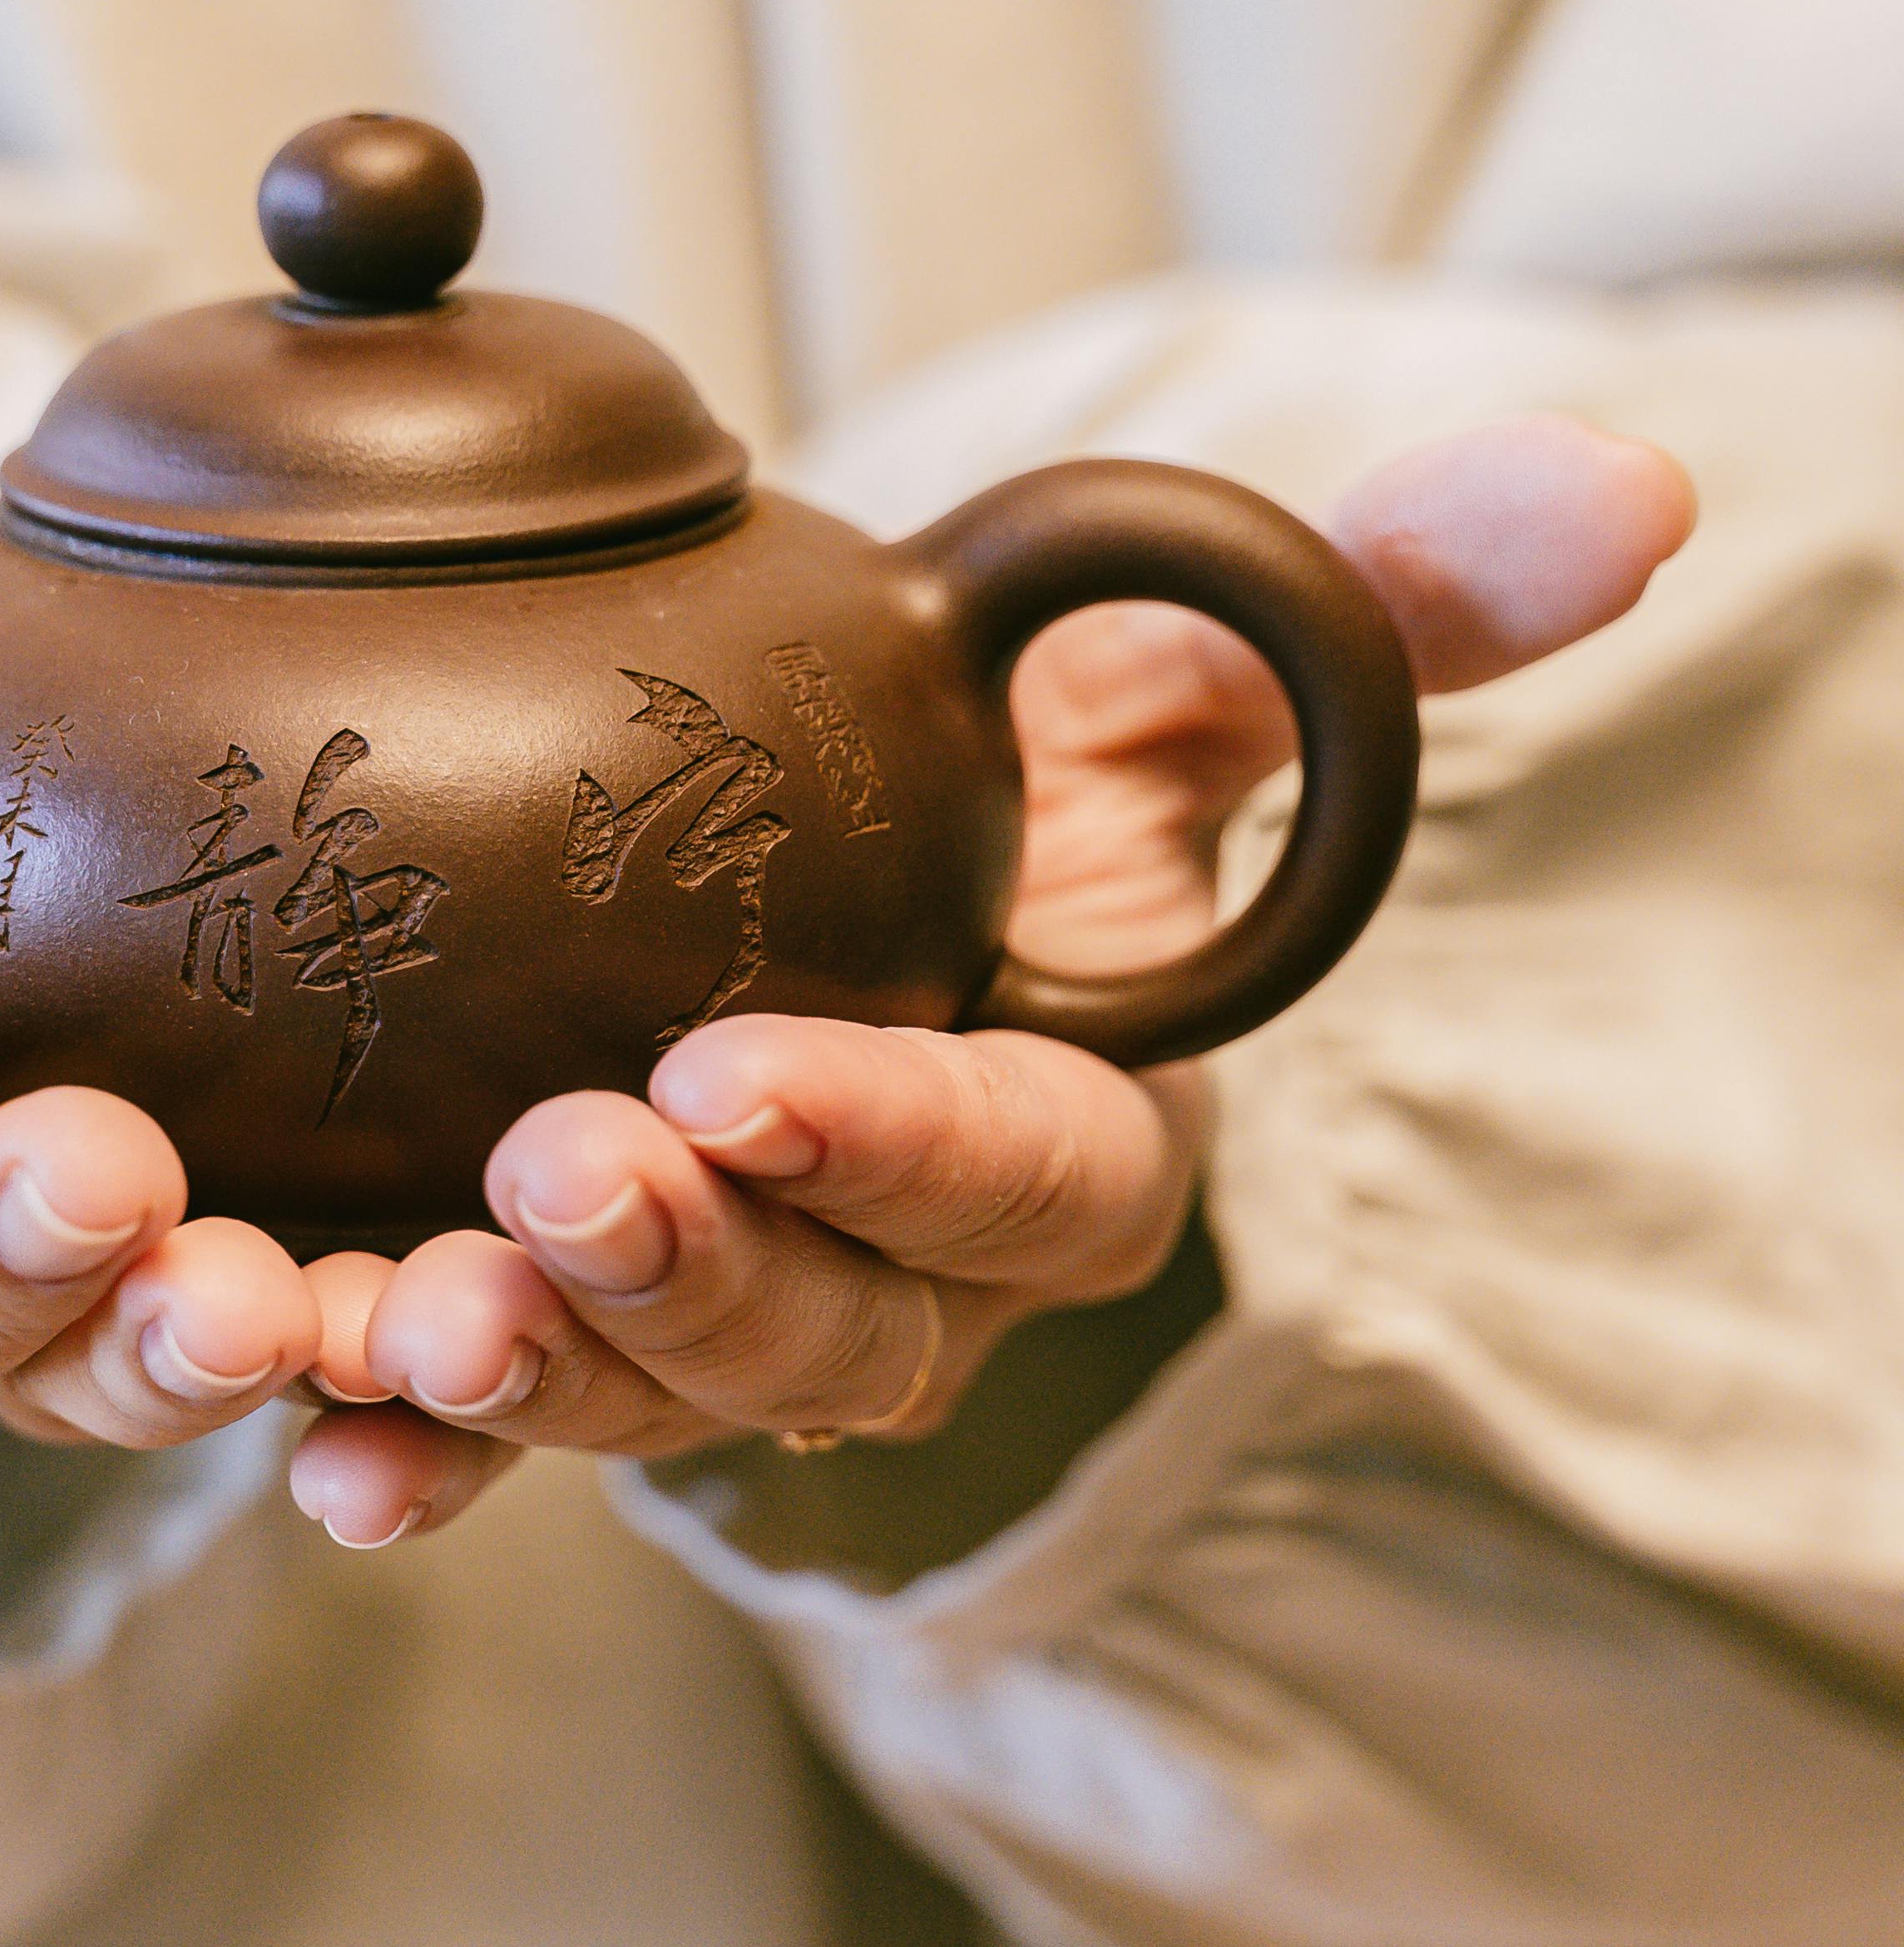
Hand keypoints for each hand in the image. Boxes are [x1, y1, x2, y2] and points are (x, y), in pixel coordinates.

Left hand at [287, 416, 1694, 1547]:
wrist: (811, 888)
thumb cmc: (1012, 793)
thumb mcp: (1168, 679)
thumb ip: (1365, 612)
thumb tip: (1620, 484)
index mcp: (1070, 1143)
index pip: (1021, 1175)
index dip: (900, 1144)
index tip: (749, 1069)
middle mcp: (914, 1281)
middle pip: (829, 1331)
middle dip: (698, 1272)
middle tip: (559, 1165)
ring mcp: (735, 1337)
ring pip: (654, 1406)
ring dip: (537, 1377)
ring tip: (408, 1308)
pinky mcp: (569, 1358)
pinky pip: (496, 1451)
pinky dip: (414, 1461)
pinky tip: (325, 1448)